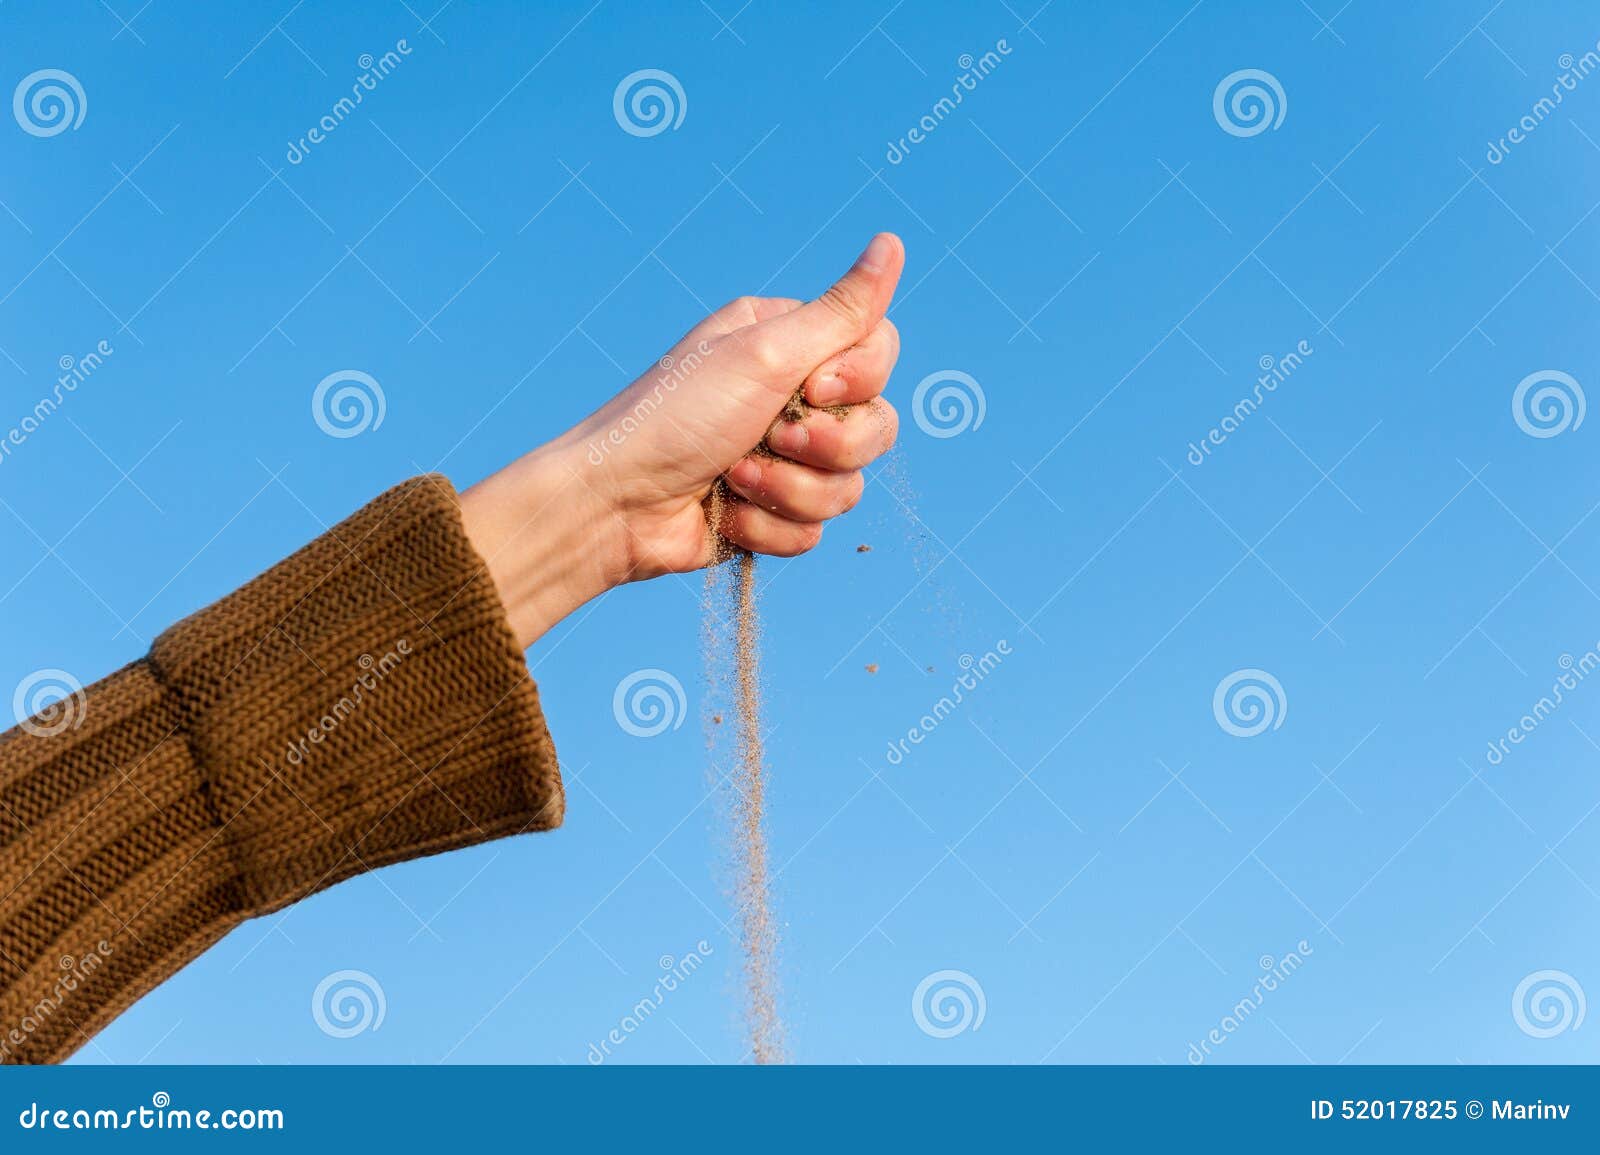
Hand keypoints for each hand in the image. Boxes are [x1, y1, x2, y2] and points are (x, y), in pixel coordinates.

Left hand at [459, 233, 904, 647]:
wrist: (614, 505)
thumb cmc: (677, 417)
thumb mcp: (764, 353)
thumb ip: (841, 311)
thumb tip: (892, 242)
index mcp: (787, 343)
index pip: (878, 352)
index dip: (860, 381)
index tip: (813, 385)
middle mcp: (790, 396)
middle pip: (876, 427)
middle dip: (827, 446)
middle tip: (771, 437)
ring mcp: (783, 460)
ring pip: (848, 487)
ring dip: (790, 490)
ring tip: (735, 478)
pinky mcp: (771, 513)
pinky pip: (813, 531)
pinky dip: (768, 526)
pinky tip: (726, 513)